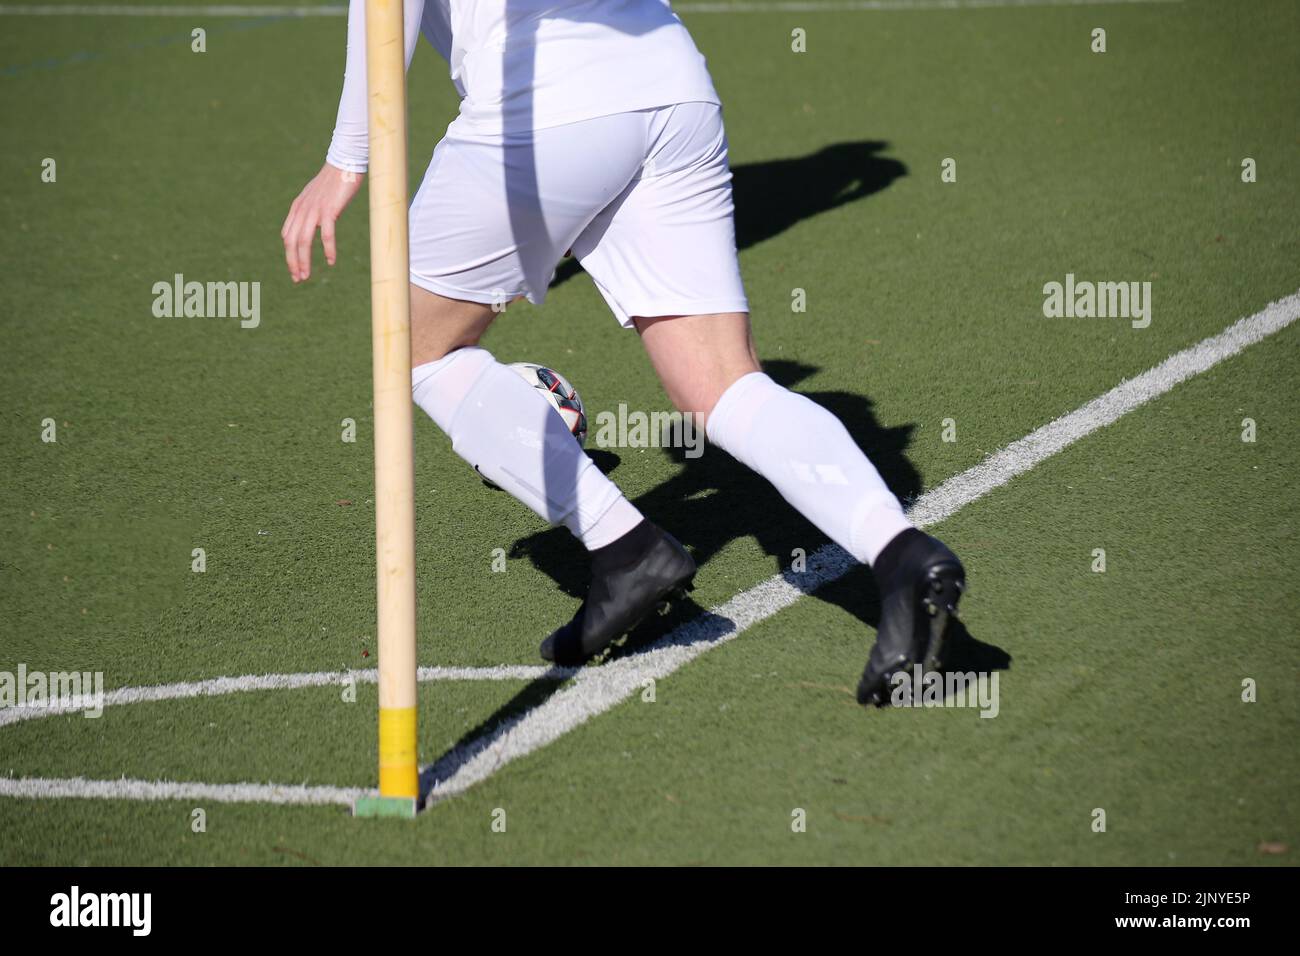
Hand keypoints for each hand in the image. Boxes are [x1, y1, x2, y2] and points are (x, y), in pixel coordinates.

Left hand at [281, 162, 363, 282]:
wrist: (344, 162)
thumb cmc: (335, 181)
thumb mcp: (318, 198)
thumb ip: (314, 211)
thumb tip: (318, 227)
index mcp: (298, 208)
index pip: (287, 236)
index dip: (289, 255)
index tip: (296, 270)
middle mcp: (302, 209)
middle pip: (291, 241)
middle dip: (293, 262)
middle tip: (298, 279)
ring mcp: (314, 209)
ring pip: (303, 240)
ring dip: (304, 261)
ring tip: (306, 276)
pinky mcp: (329, 209)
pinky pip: (326, 235)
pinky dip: (328, 250)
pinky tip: (331, 262)